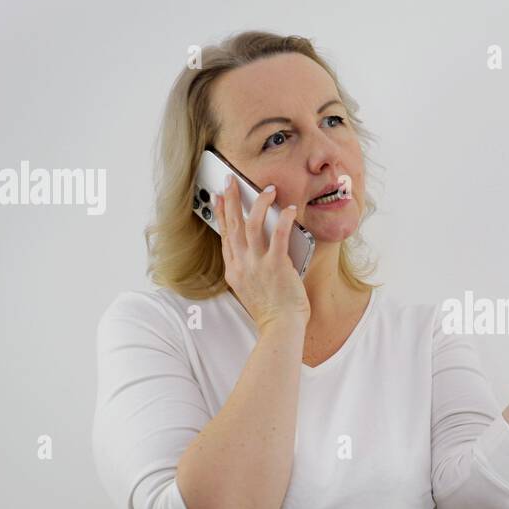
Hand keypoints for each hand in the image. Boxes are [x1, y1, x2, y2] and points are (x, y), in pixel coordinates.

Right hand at [217, 174, 310, 329]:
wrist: (280, 328)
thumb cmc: (271, 312)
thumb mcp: (250, 289)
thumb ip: (250, 270)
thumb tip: (259, 252)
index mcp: (234, 271)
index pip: (225, 236)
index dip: (220, 215)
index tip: (218, 198)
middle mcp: (241, 265)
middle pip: (233, 225)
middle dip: (231, 200)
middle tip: (231, 181)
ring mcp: (257, 264)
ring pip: (252, 225)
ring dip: (259, 204)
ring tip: (268, 189)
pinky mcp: (275, 265)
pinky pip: (278, 235)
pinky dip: (284, 219)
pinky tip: (290, 209)